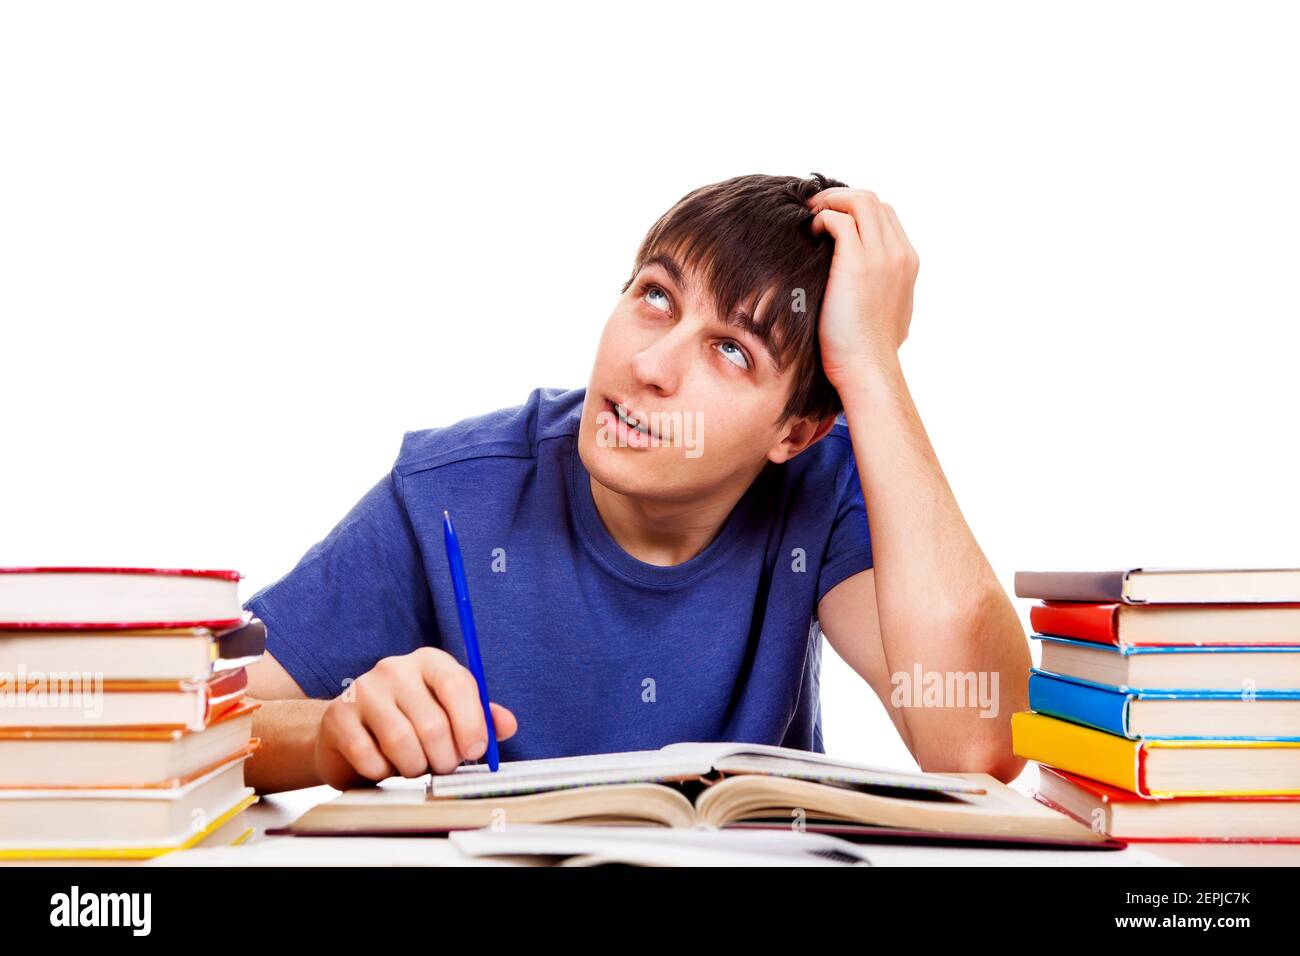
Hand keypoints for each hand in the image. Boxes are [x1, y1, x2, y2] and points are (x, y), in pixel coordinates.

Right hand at [315, 646, 517, 788]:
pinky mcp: (338, 717)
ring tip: (414, 765)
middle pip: (432, 723)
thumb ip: (481, 718)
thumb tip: (508, 725)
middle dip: (444, 758)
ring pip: (402, 743)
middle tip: (442, 765)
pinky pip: (370, 757)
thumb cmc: (409, 721)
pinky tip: (383, 764)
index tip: (476, 750)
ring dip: (414, 767)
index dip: (471, 723)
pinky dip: (383, 772)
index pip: (457, 684)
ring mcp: (363, 690)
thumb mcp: (449, 713)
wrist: (349, 730)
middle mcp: (395, 669)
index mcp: (429, 661)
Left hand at [806, 188, 918, 388]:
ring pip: (860, 201)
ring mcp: (882, 257)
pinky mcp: (858, 264)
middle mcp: (899, 254)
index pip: (885, 216)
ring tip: (810, 215)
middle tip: (814, 209)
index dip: (856, 209)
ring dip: (831, 201)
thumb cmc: (869, 351)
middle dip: (841, 198)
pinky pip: (841, 219)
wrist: (868, 369)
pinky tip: (809, 232)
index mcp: (907, 263)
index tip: (831, 218)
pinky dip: (822, 217)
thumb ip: (883, 293)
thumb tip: (866, 292)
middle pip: (874, 201)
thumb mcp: (887, 315)